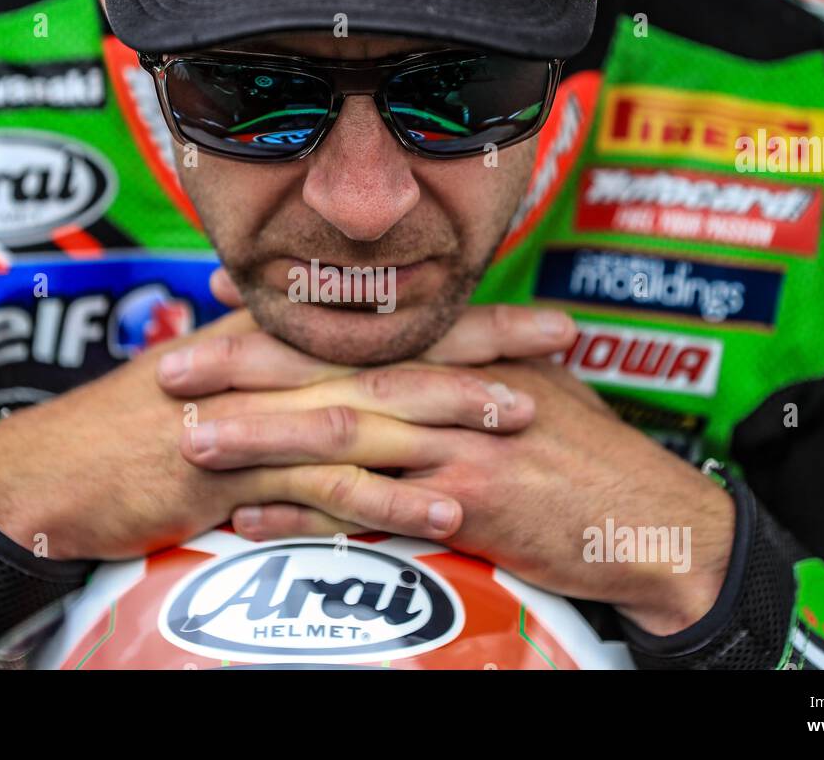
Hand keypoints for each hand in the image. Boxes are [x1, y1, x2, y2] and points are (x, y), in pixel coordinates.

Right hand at [0, 303, 577, 562]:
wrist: (49, 471)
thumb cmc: (131, 437)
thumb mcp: (212, 395)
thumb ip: (280, 387)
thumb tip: (342, 392)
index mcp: (278, 349)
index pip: (388, 326)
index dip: (466, 319)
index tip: (534, 318)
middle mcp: (276, 371)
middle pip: (397, 352)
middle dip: (483, 345)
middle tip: (561, 342)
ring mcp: (257, 419)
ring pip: (371, 411)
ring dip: (449, 415)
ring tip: (522, 420)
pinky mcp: (235, 472)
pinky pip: (325, 486)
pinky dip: (386, 498)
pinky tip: (442, 511)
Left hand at [206, 356, 733, 636]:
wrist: (654, 520)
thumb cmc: (591, 458)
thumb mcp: (535, 391)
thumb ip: (473, 367)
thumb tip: (427, 353)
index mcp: (459, 356)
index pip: (355, 328)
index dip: (282, 317)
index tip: (211, 303)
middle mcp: (451, 388)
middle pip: (332, 370)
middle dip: (244, 368)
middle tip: (169, 368)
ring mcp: (459, 443)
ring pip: (340, 432)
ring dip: (259, 438)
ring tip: (190, 440)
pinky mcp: (469, 502)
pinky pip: (371, 509)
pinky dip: (306, 516)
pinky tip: (250, 519)